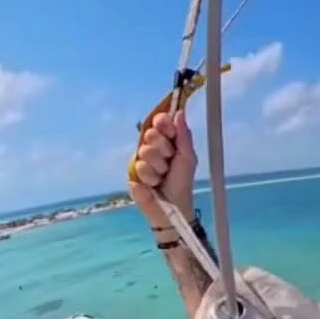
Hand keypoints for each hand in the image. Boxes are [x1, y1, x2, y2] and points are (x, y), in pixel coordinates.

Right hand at [130, 109, 196, 226]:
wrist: (174, 206)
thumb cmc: (182, 182)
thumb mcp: (187, 157)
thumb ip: (183, 135)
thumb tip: (180, 112)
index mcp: (165, 140)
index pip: (158, 122)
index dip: (163, 123)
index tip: (170, 132)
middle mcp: (150, 148)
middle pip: (150, 134)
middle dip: (164, 149)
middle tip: (170, 160)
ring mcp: (139, 161)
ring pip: (145, 152)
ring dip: (159, 167)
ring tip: (163, 177)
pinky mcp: (131, 175)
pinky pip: (139, 168)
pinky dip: (151, 178)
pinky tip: (154, 185)